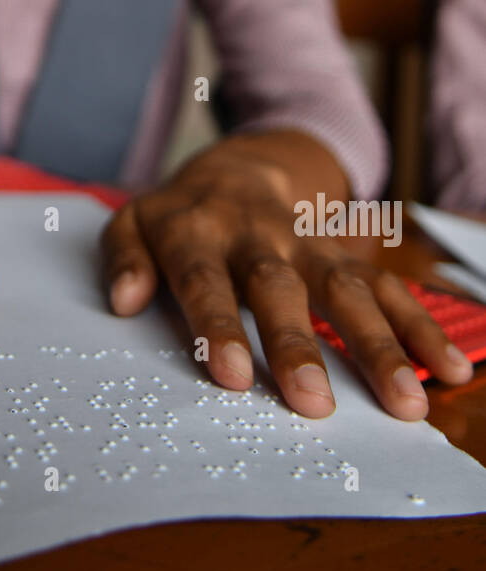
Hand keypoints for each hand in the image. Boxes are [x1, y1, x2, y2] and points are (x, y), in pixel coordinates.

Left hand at [101, 149, 472, 418]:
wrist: (238, 169)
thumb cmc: (177, 217)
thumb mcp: (133, 224)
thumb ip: (124, 259)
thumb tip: (123, 300)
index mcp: (196, 232)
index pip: (205, 280)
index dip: (218, 324)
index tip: (234, 376)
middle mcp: (257, 236)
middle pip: (279, 286)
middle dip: (297, 342)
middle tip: (313, 402)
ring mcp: (307, 243)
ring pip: (345, 287)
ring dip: (377, 343)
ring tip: (406, 402)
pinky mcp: (345, 253)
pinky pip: (386, 286)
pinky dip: (419, 326)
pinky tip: (447, 370)